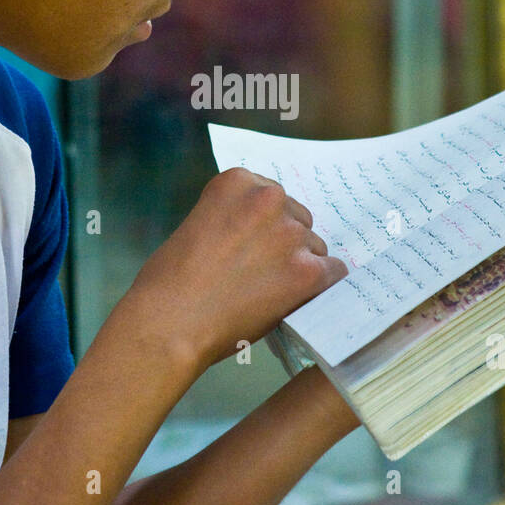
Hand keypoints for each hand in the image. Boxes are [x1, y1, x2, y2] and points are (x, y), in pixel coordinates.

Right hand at [123, 167, 346, 369]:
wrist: (170, 321)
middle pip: (299, 220)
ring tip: (267, 295)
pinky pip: (334, 273)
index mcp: (238, 182)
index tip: (251, 248)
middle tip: (260, 274)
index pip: (273, 199)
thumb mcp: (198, 224)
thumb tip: (262, 238)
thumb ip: (235, 219)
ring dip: (299, 268)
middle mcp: (269, 199)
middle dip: (285, 245)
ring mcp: (290, 235)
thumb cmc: (170, 281)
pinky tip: (298, 301)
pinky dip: (320, 289)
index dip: (265, 228)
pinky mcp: (307, 271)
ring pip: (315, 248)